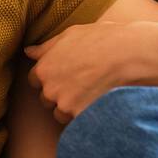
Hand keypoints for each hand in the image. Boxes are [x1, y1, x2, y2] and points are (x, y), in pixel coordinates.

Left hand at [23, 21, 146, 122]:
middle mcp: (50, 90)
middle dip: (59, 93)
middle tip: (81, 83)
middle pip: (46, 99)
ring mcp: (65, 105)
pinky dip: (85, 116)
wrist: (130, 56)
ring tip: (91, 93)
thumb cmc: (102, 40)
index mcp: (44, 69)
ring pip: (60, 113)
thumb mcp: (71, 35)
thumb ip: (46, 47)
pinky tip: (98, 102)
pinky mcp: (81, 117)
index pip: (35, 80)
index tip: (66, 73)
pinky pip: (77, 123)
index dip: (51, 77)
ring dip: (71, 107)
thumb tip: (28, 52)